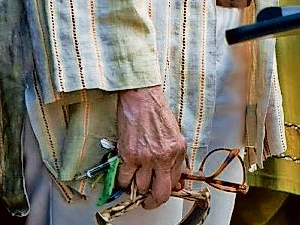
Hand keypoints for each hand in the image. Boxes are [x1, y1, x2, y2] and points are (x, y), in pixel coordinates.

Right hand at [115, 86, 186, 209]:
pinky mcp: (128, 154)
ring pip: (140, 188)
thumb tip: (172, 178)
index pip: (174, 183)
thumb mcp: (175, 135)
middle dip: (153, 202)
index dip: (165, 190)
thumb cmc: (156, 113)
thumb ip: (175, 158)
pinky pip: (124, 179)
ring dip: (136, 187)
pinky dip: (123, 182)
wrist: (140, 98)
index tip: (158, 191)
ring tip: (135, 181)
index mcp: (177, 151)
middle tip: (147, 201)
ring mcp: (145, 157)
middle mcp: (162, 157)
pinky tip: (125, 176)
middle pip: (159, 193)